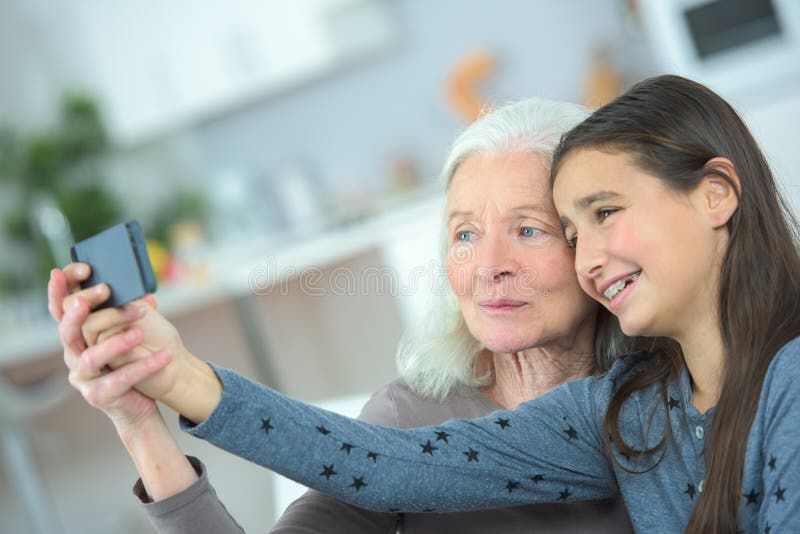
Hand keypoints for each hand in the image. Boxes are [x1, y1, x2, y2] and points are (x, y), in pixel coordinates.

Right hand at [49, 265, 203, 499]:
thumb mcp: (129, 330)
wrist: (143, 399)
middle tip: (103, 292)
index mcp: (78, 335)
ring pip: (92, 357)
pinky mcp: (100, 396)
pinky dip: (144, 366)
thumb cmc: (136, 357)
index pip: (61, 308)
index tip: (80, 268)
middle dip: (83, 310)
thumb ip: (126, 312)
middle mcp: (74, 355)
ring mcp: (84, 377)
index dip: (62, 288)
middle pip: (68, 331)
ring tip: (138, 332)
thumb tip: (142, 292)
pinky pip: (121, 379)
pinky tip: (164, 357)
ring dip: (116, 342)